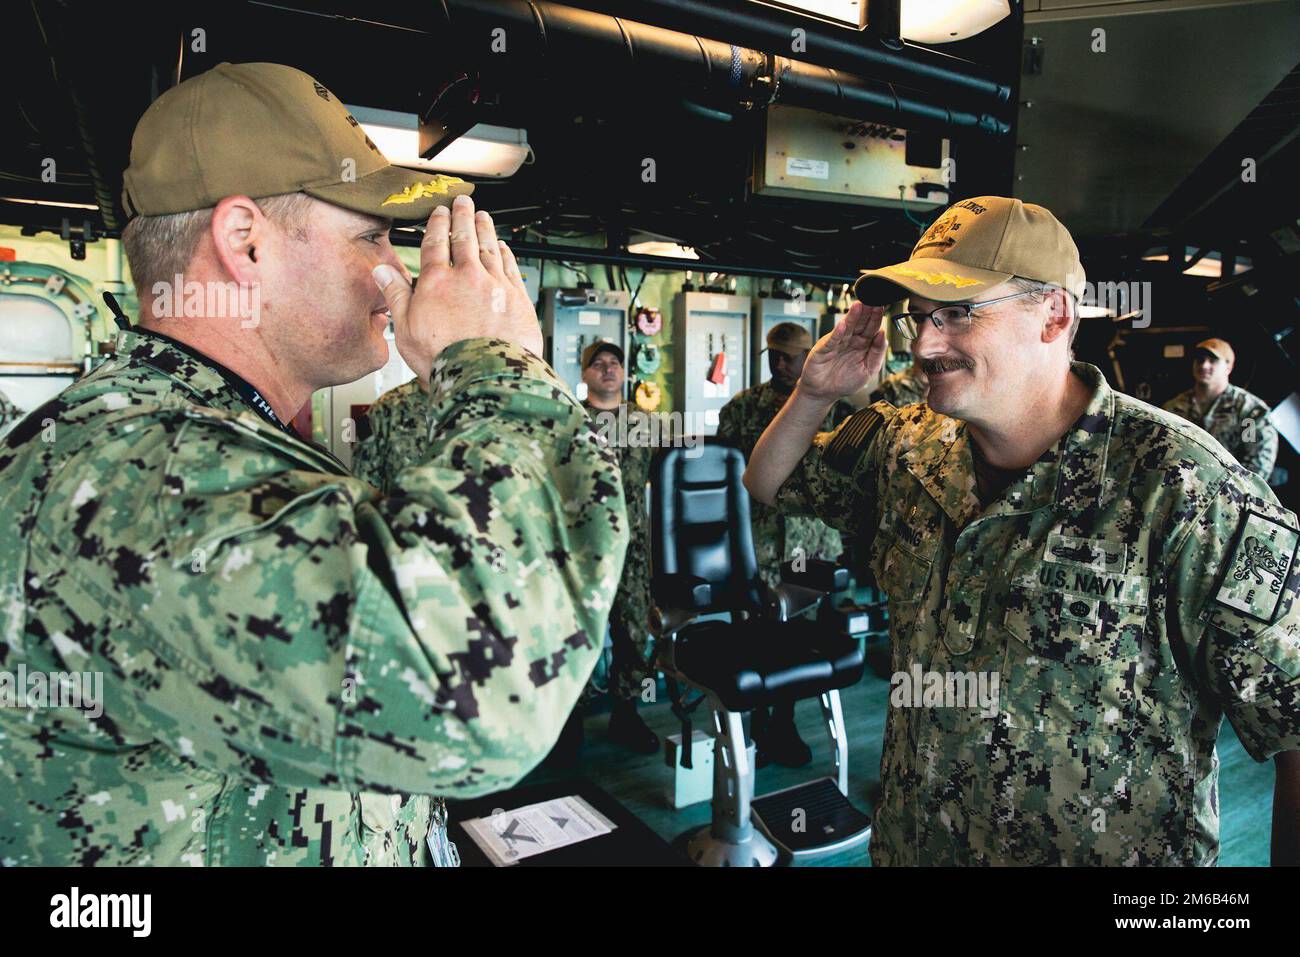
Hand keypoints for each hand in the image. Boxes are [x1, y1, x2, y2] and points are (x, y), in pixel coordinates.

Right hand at [372, 194, 542, 383]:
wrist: (484, 377)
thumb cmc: (444, 360)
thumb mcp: (406, 330)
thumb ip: (396, 296)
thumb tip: (381, 272)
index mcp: (437, 283)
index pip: (435, 244)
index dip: (437, 224)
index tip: (439, 213)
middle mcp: (467, 277)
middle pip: (464, 238)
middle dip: (462, 217)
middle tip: (463, 202)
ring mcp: (495, 285)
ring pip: (489, 247)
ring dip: (485, 228)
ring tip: (482, 215)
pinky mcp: (517, 298)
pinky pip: (510, 266)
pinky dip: (505, 252)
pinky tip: (503, 245)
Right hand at [796, 301, 887, 401]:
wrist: (823, 393)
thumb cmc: (845, 382)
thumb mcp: (868, 370)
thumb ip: (877, 354)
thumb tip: (883, 335)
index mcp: (863, 344)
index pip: (872, 328)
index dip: (877, 318)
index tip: (882, 306)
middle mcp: (850, 341)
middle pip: (860, 324)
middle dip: (866, 312)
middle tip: (872, 299)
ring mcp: (837, 344)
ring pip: (846, 328)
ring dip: (852, 317)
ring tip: (859, 305)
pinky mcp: (824, 350)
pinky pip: (832, 341)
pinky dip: (837, 333)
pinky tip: (842, 325)